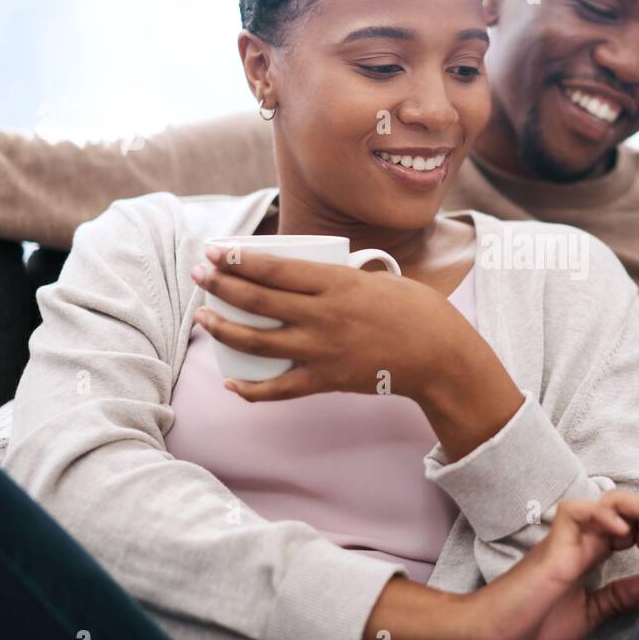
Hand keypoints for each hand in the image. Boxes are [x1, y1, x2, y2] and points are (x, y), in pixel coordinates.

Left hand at [192, 244, 454, 400]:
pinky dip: (251, 389)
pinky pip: (279, 389)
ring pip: (257, 341)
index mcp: (336, 283)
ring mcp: (322, 350)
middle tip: (198, 274)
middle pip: (257, 299)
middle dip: (219, 285)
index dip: (237, 258)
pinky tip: (231, 382)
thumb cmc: (416, 311)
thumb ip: (342, 279)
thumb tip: (314, 275)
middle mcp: (323, 315)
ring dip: (223, 328)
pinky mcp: (327, 380)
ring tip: (201, 318)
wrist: (441, 357)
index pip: (274, 268)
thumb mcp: (378, 279)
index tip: (214, 250)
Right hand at [466, 490, 638, 639]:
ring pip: (610, 501)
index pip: (634, 528)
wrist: (491, 634)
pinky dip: (605, 515)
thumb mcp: (588, 614)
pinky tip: (625, 533)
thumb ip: (617, 597)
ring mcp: (567, 538)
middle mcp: (582, 539)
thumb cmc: (529, 624)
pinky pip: (579, 512)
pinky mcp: (553, 544)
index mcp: (590, 553)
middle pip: (628, 510)